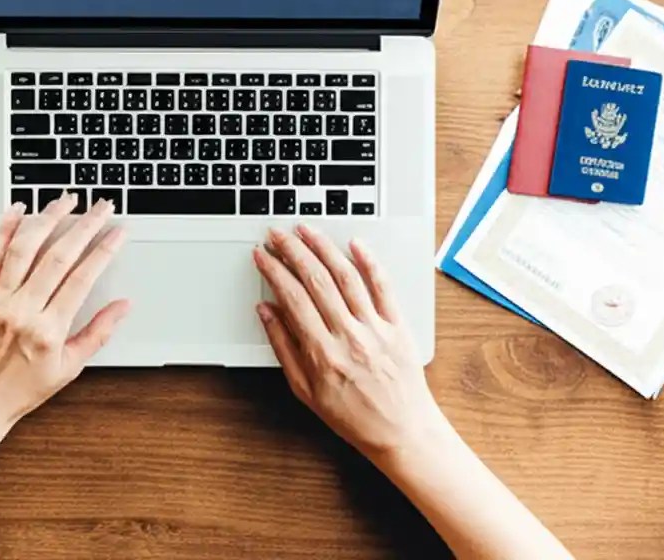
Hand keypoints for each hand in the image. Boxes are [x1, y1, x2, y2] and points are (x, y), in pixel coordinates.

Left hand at [0, 194, 129, 442]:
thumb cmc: (21, 390)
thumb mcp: (69, 368)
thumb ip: (98, 333)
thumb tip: (123, 306)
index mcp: (49, 330)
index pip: (83, 278)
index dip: (103, 250)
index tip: (118, 231)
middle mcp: (22, 311)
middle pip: (58, 256)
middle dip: (84, 226)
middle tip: (101, 206)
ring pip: (24, 248)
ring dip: (47, 219)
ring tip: (65, 201)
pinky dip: (4, 230)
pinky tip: (17, 211)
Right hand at [252, 225, 442, 465]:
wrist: (401, 432)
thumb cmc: (354, 417)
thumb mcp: (305, 391)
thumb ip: (284, 348)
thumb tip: (266, 312)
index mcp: (322, 353)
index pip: (292, 298)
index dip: (274, 271)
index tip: (262, 256)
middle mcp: (349, 336)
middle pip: (316, 280)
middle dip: (293, 251)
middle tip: (278, 234)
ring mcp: (376, 328)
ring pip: (346, 276)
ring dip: (324, 247)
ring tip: (307, 230)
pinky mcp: (398, 325)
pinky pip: (383, 286)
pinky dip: (370, 261)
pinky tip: (356, 244)